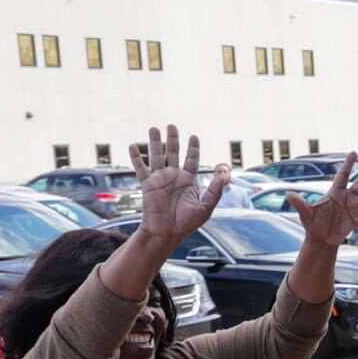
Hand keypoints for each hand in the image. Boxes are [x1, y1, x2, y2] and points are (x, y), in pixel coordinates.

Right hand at [130, 125, 222, 242]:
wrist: (167, 233)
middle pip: (173, 153)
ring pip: (156, 156)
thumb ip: (215, 190)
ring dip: (154, 142)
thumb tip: (224, 173)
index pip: (191, 160)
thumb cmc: (186, 223)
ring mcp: (159, 179)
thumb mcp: (206, 207)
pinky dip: (136, 158)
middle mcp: (173, 177)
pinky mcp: (147, 185)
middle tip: (171, 126)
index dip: (193, 148)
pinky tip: (133, 146)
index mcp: (188, 181)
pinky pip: (141, 168)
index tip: (194, 136)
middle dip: (173, 139)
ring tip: (154, 128)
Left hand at [291, 153, 357, 245]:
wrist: (321, 238)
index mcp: (335, 192)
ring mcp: (354, 207)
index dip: (348, 164)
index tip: (355, 153)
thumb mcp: (305, 213)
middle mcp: (347, 197)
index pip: (343, 175)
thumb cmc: (312, 224)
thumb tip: (288, 194)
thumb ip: (299, 203)